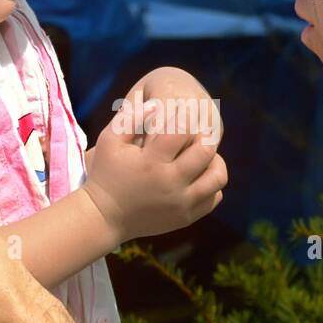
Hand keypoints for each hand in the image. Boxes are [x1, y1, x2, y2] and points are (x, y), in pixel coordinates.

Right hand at [80, 65, 226, 243]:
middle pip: (206, 151)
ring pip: (217, 176)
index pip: (182, 130)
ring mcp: (181, 204)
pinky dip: (210, 184)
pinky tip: (196, 175)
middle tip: (194, 133)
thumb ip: (131, 118)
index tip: (181, 113)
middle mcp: (171, 184)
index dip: (185, 116)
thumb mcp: (109, 140)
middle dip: (202, 136)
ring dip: (213, 161)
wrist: (105, 217)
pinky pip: (214, 197)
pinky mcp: (186, 218)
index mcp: (151, 162)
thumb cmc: (106, 173)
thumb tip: (157, 104)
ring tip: (199, 155)